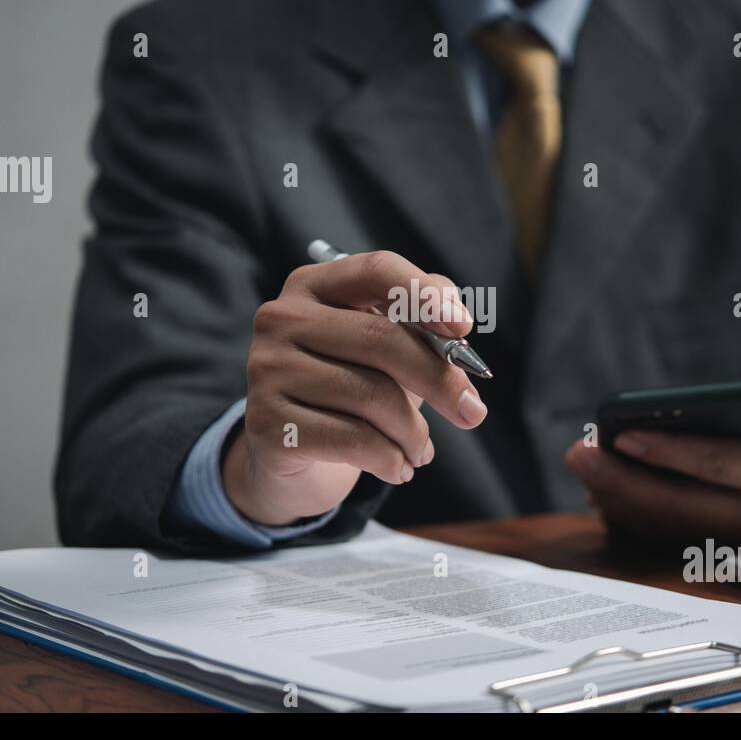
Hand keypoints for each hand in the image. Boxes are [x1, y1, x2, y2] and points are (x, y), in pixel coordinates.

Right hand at [226, 251, 487, 525]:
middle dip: (439, 379)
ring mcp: (268, 370)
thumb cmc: (346, 390)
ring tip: (422, 451)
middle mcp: (282, 318)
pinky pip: (353, 440)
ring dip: (413, 433)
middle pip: (380, 338)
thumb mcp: (383, 352)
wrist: (287, 455)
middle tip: (473, 413)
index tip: (464, 328)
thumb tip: (459, 333)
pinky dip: (390, 459)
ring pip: (371, 396)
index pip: (376, 271)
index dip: (425, 295)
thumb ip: (421, 325)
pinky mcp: (266, 423)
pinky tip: (398, 468)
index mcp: (314, 285)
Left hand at [565, 378, 740, 545]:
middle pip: (680, 505)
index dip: (670, 453)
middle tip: (579, 453)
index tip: (625, 436)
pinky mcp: (727, 542)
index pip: (721, 466)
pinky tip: (602, 490)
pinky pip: (673, 533)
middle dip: (623, 481)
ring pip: (670, 525)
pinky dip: (634, 515)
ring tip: (583, 466)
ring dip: (620, 500)